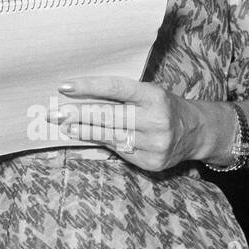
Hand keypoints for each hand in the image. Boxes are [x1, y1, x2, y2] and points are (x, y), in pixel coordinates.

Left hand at [54, 76, 209, 172]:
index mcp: (154, 96)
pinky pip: (119, 151)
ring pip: (110, 137)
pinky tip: (85, 137)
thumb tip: (80, 93)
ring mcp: (155, 144)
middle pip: (109, 116)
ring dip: (83, 131)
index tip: (64, 86)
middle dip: (77, 114)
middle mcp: (156, 120)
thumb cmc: (163, 105)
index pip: (116, 88)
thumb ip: (122, 94)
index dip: (89, 86)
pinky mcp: (152, 162)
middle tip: (53, 112)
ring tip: (64, 126)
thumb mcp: (149, 92)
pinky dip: (100, 143)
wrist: (196, 132)